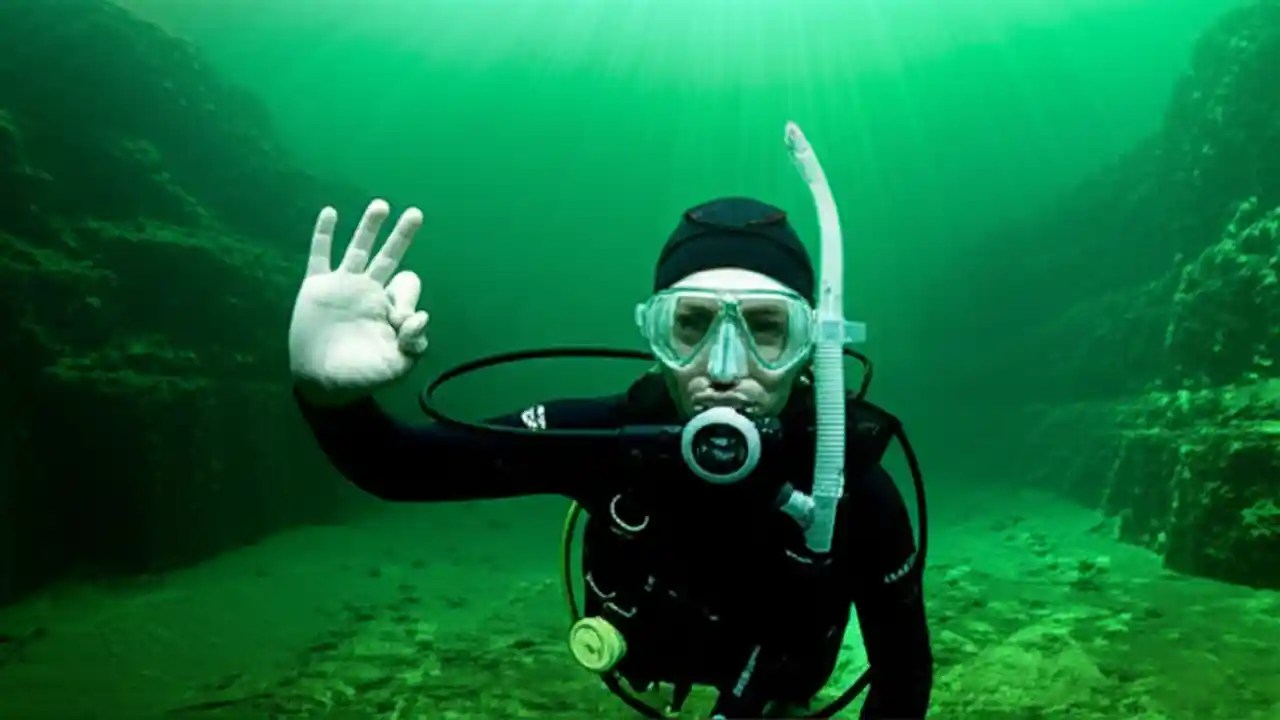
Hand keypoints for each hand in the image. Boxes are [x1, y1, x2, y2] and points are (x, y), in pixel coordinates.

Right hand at [287, 199, 428, 404]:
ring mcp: (343, 287)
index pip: (407, 285)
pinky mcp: (317, 287)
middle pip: (389, 256)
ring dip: (370, 227)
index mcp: (389, 307)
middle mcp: (368, 292)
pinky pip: (320, 255)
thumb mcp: (397, 365)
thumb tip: (421, 315)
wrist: (322, 382)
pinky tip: (330, 212)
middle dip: (402, 236)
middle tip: (416, 214)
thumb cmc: (362, 377)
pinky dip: (323, 234)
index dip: (409, 298)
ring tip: (381, 205)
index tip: (402, 323)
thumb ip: (414, 343)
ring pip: (359, 249)